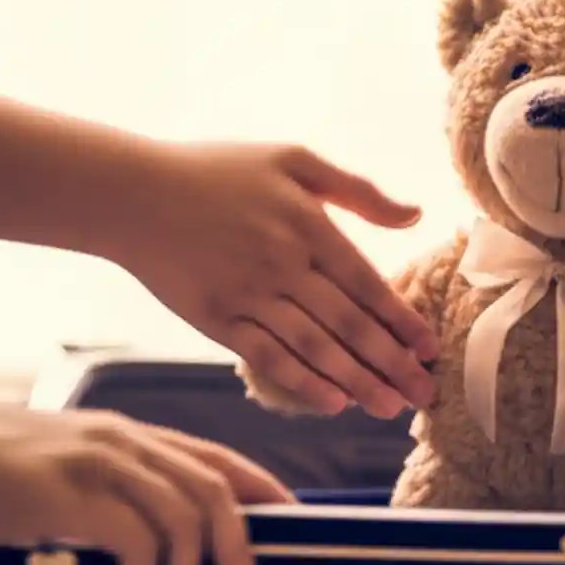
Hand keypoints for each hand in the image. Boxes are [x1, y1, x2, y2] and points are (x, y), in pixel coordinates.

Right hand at [0, 404, 291, 564]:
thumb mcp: (67, 466)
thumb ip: (113, 493)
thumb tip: (153, 548)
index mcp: (132, 435)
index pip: (219, 458)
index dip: (265, 487)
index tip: (294, 521)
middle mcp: (127, 440)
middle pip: (216, 492)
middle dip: (241, 551)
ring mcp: (99, 460)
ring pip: (185, 516)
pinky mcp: (68, 489)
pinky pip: (135, 537)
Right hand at [107, 142, 438, 417]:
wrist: (134, 193)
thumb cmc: (217, 170)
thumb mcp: (292, 159)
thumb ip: (356, 190)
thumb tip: (414, 215)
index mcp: (308, 226)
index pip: (368, 284)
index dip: (402, 320)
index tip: (430, 348)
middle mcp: (284, 264)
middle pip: (349, 325)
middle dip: (392, 363)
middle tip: (424, 393)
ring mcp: (249, 296)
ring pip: (315, 348)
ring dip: (357, 381)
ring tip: (389, 406)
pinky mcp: (217, 320)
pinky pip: (268, 358)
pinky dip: (303, 383)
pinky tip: (333, 403)